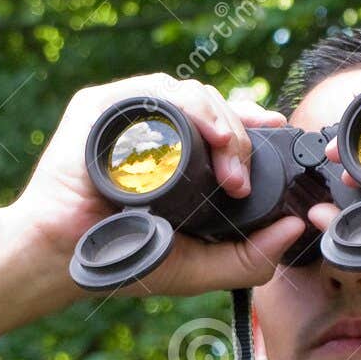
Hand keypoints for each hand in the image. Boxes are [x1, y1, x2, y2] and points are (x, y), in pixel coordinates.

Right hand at [8, 74, 306, 301]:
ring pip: (189, 93)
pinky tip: (200, 128)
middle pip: (212, 106)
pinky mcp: (101, 107)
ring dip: (218, 118)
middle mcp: (155, 129)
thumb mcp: (198, 267)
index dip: (251, 122)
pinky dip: (181, 104)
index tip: (277, 131)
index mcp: (177, 154)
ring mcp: (127, 115)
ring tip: (228, 154)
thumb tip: (296, 230)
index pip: (222, 123)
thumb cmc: (123, 258)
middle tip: (239, 181)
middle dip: (238, 138)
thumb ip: (249, 259)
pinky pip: (150, 91)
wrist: (64, 257)